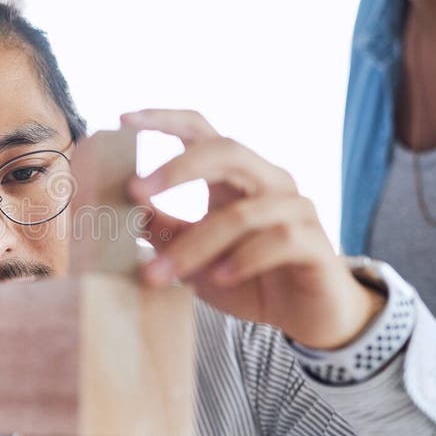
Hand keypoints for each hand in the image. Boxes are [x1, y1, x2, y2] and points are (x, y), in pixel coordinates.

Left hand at [122, 109, 384, 349]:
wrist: (308, 316)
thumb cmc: (247, 279)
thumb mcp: (195, 256)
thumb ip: (165, 230)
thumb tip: (120, 212)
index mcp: (235, 176)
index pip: (201, 131)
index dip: (164, 119)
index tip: (124, 120)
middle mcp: (268, 181)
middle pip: (226, 150)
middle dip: (177, 168)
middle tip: (134, 192)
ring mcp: (295, 209)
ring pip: (241, 213)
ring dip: (194, 246)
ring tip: (158, 275)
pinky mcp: (314, 243)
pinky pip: (277, 240)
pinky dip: (242, 260)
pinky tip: (217, 279)